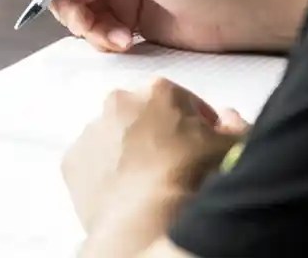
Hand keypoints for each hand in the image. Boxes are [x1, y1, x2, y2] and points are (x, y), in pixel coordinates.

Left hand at [61, 77, 247, 235]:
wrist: (147, 217)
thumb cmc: (195, 176)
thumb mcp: (235, 147)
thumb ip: (235, 125)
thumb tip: (228, 116)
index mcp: (158, 90)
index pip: (183, 101)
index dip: (197, 123)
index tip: (203, 144)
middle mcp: (118, 101)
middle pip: (144, 114)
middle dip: (158, 131)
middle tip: (174, 162)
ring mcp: (91, 130)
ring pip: (114, 135)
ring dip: (129, 150)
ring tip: (147, 180)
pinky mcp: (72, 159)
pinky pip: (93, 161)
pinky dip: (106, 171)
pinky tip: (124, 191)